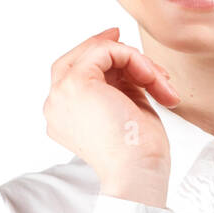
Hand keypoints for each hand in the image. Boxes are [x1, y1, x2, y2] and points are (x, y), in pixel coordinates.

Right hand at [43, 26, 180, 198]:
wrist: (138, 172)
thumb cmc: (139, 153)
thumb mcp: (126, 110)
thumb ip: (120, 85)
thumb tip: (126, 61)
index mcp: (65, 116)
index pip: (75, 75)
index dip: (98, 56)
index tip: (125, 48)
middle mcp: (56, 105)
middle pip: (75, 59)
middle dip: (108, 47)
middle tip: (131, 40)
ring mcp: (61, 93)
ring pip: (94, 52)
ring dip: (133, 59)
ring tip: (158, 81)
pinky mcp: (75, 83)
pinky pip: (104, 51)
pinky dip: (132, 58)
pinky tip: (150, 78)